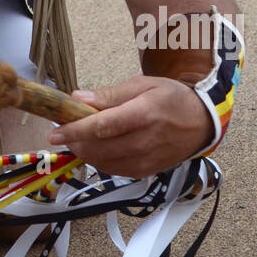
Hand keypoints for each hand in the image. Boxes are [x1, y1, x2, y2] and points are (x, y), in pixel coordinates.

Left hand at [47, 75, 213, 176]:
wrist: (202, 122)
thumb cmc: (171, 98)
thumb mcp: (143, 85)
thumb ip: (109, 95)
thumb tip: (78, 98)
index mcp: (144, 114)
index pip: (103, 126)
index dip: (75, 130)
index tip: (54, 132)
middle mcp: (146, 141)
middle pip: (100, 148)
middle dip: (75, 142)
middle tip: (62, 132)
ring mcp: (147, 160)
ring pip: (104, 163)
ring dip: (85, 153)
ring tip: (77, 139)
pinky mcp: (148, 172)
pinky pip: (115, 171)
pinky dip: (100, 161)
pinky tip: (96, 149)